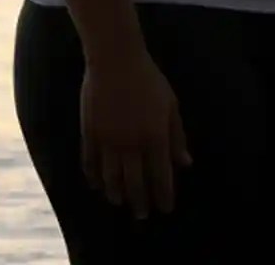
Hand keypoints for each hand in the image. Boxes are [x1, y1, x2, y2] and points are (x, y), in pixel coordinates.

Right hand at [80, 51, 192, 218]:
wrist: (115, 60)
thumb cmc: (148, 79)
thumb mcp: (171, 106)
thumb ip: (177, 137)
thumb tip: (185, 164)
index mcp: (155, 137)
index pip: (161, 177)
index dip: (163, 196)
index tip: (165, 208)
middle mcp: (131, 144)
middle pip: (134, 184)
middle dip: (140, 203)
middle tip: (142, 214)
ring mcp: (108, 140)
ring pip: (111, 178)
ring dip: (116, 194)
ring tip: (120, 203)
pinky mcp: (89, 133)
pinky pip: (90, 163)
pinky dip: (94, 177)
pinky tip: (98, 185)